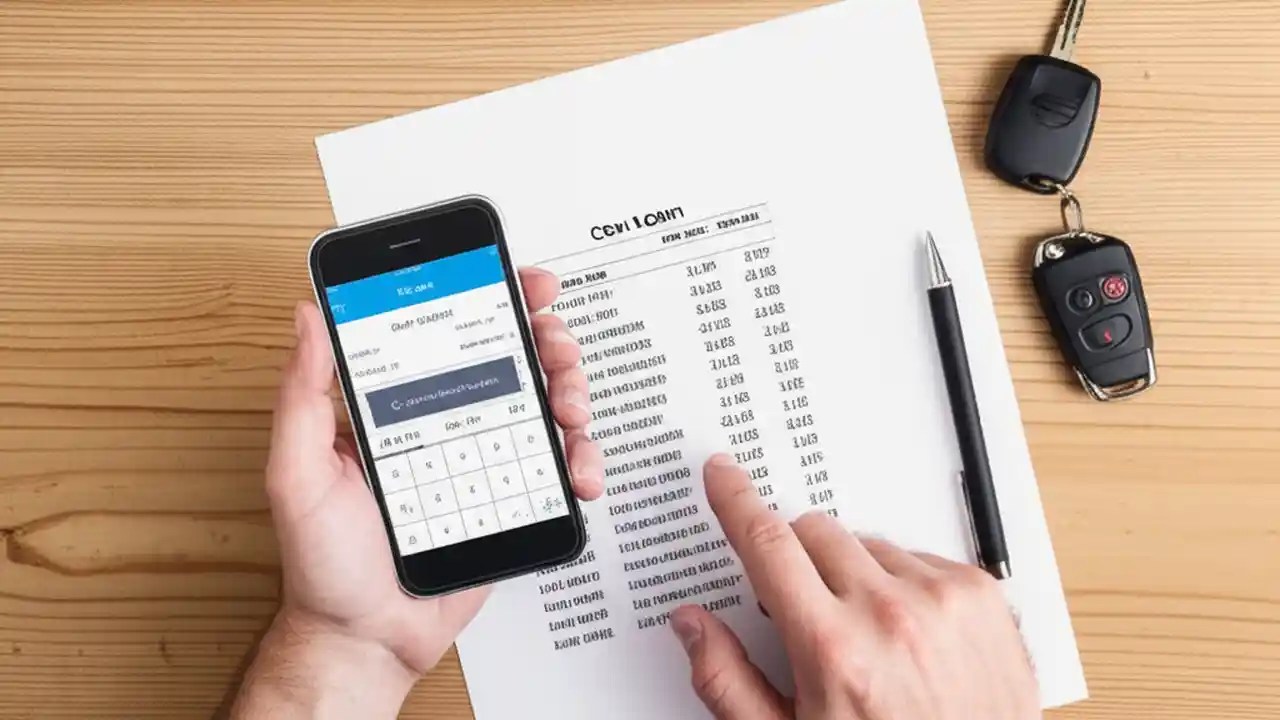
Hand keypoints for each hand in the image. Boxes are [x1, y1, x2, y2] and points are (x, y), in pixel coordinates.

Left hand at [233, 268, 602, 717]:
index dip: (492, 295)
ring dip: (574, 391)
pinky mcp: (516, 501)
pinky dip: (582, 460)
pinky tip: (577, 471)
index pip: (449, 330)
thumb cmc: (325, 563)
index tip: (521, 281)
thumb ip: (302, 396)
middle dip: (548, 339)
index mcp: (400, 406)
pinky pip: (561, 467)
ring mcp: (487, 460)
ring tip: (569, 409)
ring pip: (548, 404)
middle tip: (554, 348)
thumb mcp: (298, 473)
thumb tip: (307, 318)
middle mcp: (449, 423)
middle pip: (514, 357)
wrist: (368, 638)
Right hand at [669, 455, 1037, 719]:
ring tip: (867, 635)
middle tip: (804, 610)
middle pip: (815, 532)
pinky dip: (904, 583)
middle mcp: (890, 613)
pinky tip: (907, 633)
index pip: (767, 545)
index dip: (736, 501)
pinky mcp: (981, 595)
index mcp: (834, 649)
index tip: (723, 475)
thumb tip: (692, 624)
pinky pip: (920, 556)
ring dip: (854, 574)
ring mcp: (942, 599)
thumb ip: (728, 681)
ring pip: (867, 543)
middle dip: (795, 559)